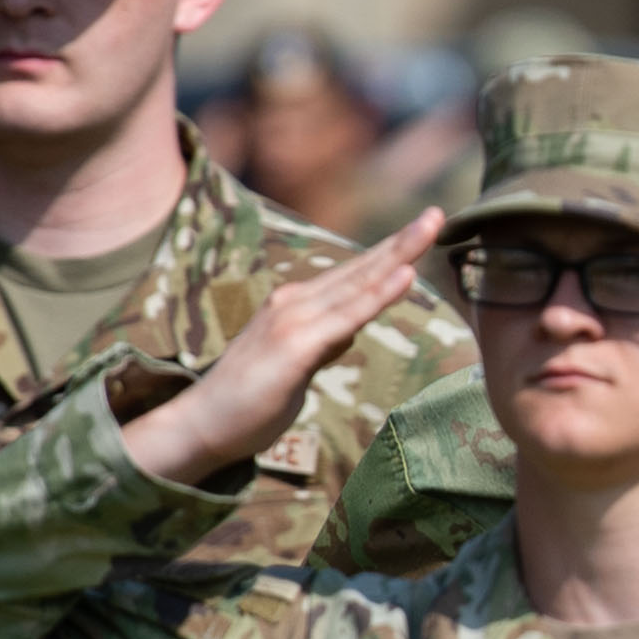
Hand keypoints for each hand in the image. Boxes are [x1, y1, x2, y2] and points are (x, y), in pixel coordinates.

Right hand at [115, 211, 440, 488]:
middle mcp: (295, 303)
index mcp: (297, 305)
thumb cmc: (248, 400)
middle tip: (438, 213)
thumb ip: (323, 341)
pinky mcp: (295, 347)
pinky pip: (347, 318)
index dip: (390, 252)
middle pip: (360, 269)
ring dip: (397, 255)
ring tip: (430, 227)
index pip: (354, 274)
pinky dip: (377, 296)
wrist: (200, 425)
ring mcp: (294, 321)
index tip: (424, 229)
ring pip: (357, 285)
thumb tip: (349, 330)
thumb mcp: (297, 364)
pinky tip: (405, 276)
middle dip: (402, 241)